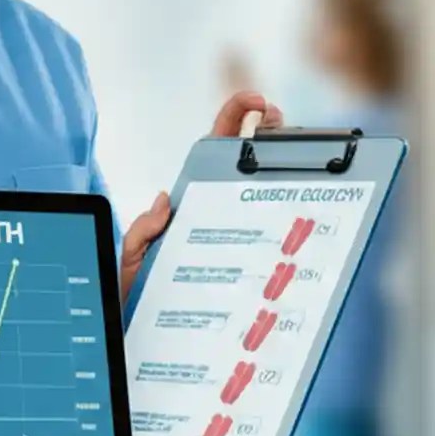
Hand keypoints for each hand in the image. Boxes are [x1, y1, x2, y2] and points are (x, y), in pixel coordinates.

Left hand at [120, 92, 285, 300]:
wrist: (137, 334)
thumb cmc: (131, 294)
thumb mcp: (131, 257)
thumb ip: (144, 230)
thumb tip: (165, 199)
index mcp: (189, 206)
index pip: (213, 152)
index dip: (235, 120)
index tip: (257, 102)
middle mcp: (214, 218)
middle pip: (247, 166)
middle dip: (269, 135)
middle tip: (281, 120)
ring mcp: (231, 238)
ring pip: (264, 200)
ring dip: (284, 175)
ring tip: (298, 158)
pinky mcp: (243, 266)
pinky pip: (269, 246)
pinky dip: (287, 232)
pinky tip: (303, 221)